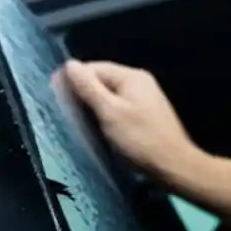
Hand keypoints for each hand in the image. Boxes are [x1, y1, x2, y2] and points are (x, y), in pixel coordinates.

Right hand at [63, 59, 207, 181]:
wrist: (174, 165)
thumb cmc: (140, 139)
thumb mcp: (109, 112)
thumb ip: (89, 87)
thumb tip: (69, 65)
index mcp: (131, 76)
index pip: (94, 68)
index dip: (73, 78)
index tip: (56, 94)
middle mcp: (140, 82)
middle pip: (103, 80)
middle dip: (83, 92)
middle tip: (65, 110)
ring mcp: (146, 99)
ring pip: (111, 95)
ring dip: (94, 105)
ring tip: (79, 120)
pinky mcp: (147, 116)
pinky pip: (120, 108)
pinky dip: (108, 115)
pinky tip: (100, 128)